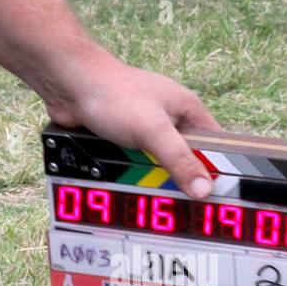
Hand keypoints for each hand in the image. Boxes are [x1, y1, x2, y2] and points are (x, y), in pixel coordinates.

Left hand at [44, 50, 222, 198]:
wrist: (70, 86)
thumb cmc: (114, 95)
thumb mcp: (154, 131)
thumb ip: (179, 160)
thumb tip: (203, 189)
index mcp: (187, 111)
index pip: (215, 145)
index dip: (216, 169)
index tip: (213, 194)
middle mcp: (168, 120)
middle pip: (183, 159)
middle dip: (177, 178)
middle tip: (175, 199)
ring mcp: (144, 130)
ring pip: (155, 164)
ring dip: (149, 177)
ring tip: (145, 187)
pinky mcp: (121, 139)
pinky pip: (132, 163)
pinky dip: (129, 173)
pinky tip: (126, 180)